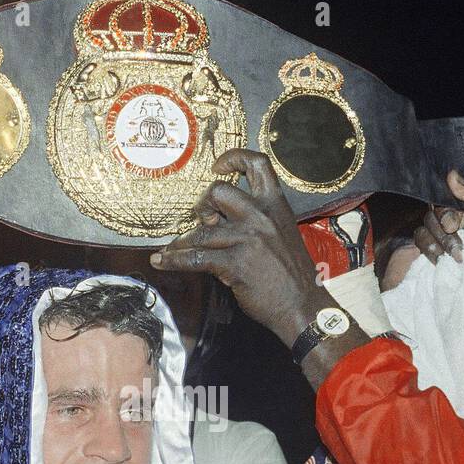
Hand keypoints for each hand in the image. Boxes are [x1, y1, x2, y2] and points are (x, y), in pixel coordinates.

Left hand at [151, 149, 323, 344]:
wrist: (303, 305)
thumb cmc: (293, 273)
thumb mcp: (283, 234)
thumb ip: (257, 220)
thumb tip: (221, 220)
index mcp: (276, 205)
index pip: (257, 164)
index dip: (234, 158)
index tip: (218, 167)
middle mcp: (261, 216)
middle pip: (218, 192)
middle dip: (202, 205)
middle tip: (200, 221)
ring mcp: (247, 239)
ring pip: (201, 230)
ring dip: (182, 241)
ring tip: (171, 249)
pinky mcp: (235, 264)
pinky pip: (195, 257)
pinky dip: (173, 260)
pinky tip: (161, 261)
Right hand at [414, 169, 463, 272]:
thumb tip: (452, 175)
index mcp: (463, 203)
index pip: (442, 195)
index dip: (445, 210)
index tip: (454, 223)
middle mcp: (449, 216)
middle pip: (431, 214)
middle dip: (444, 231)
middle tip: (461, 243)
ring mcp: (439, 234)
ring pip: (424, 231)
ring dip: (440, 244)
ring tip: (460, 256)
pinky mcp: (432, 251)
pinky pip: (419, 245)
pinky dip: (430, 252)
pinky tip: (445, 259)